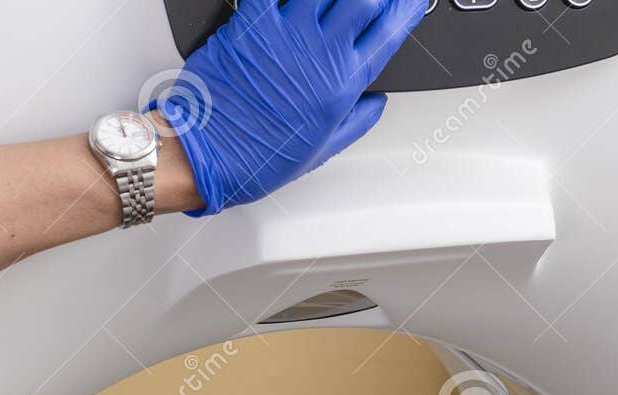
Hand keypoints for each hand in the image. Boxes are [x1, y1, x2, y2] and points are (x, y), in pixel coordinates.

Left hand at [154, 0, 425, 215]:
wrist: (205, 153)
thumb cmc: (255, 156)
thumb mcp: (320, 149)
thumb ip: (356, 120)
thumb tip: (376, 103)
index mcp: (340, 85)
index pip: (388, 33)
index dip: (406, 10)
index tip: (413, 2)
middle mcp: (318, 53)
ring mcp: (285, 33)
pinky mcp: (251, 22)